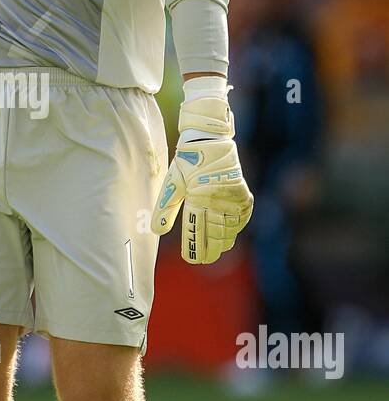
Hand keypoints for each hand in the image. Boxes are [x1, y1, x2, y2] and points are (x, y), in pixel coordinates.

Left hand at [150, 95, 253, 263]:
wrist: (211, 140)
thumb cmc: (187, 161)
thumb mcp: (173, 183)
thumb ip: (165, 208)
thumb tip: (156, 231)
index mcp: (199, 197)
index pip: (197, 230)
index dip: (195, 247)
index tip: (192, 259)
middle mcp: (218, 199)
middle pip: (215, 234)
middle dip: (210, 250)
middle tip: (204, 259)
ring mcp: (233, 198)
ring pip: (230, 229)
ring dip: (223, 242)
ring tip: (216, 251)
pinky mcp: (244, 195)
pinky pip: (241, 219)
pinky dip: (235, 229)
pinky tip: (229, 236)